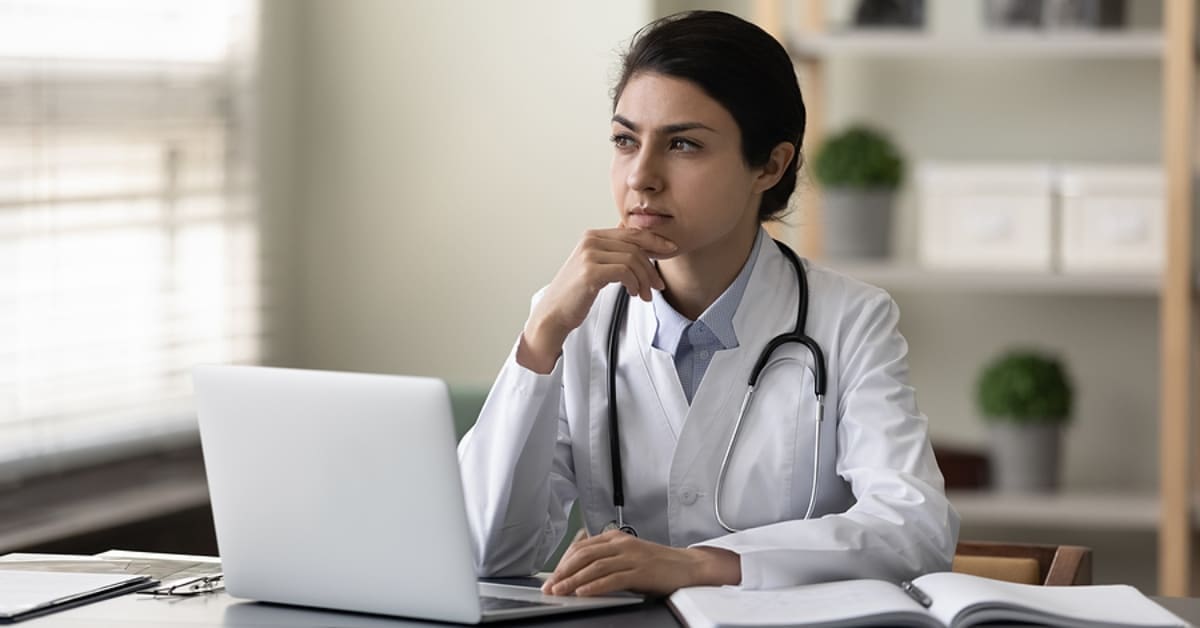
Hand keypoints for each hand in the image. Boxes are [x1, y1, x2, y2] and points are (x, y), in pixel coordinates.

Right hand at [518, 228, 675, 372]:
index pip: (631, 232)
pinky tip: (634, 294)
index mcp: (592, 236)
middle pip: (635, 244)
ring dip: (644, 279)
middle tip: (658, 285)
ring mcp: (589, 254)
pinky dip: (635, 283)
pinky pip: (625, 272)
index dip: (654, 241)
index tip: (670, 251)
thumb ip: (613, 251)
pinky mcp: (590, 271)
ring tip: (644, 295)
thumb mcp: (595, 266)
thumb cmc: (575, 294)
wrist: (553, 314)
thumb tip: (636, 237)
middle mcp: (590, 240)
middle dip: (652, 265)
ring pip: (633, 259)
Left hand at [540, 529, 740, 596]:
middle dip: (563, 572)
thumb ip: (606, 558)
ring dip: (574, 580)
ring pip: (595, 566)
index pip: (581, 547)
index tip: (552, 576)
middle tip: (550, 586)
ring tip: (560, 591)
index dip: (563, 562)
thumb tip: (579, 570)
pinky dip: (595, 586)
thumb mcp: (628, 554)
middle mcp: (621, 544)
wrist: (687, 566)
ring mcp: (631, 557)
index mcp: (616, 537)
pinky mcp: (641, 572)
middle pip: (584, 555)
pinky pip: (613, 579)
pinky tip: (584, 593)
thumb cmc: (658, 563)